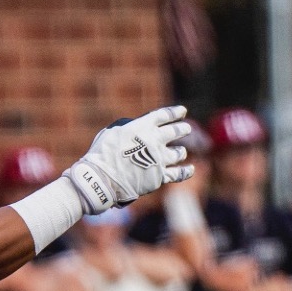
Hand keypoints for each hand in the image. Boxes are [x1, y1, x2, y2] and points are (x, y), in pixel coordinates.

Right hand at [63, 106, 193, 213]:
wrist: (100, 178)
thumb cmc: (101, 154)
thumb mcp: (112, 131)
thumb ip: (129, 126)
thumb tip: (139, 126)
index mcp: (143, 126)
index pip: (165, 115)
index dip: (175, 112)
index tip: (182, 112)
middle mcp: (155, 140)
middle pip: (177, 131)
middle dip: (183, 129)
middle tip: (186, 129)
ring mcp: (159, 159)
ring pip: (179, 153)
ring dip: (180, 151)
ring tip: (179, 152)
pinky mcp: (160, 176)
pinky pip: (179, 174)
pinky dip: (186, 171)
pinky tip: (190, 168)